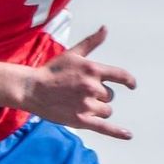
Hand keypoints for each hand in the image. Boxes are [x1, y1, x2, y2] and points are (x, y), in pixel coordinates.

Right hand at [21, 26, 136, 138]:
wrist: (32, 89)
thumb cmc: (52, 71)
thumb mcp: (73, 53)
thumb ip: (92, 42)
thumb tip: (105, 29)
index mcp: (93, 70)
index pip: (120, 75)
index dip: (129, 81)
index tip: (132, 85)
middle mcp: (92, 87)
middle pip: (110, 96)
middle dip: (100, 95)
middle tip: (79, 93)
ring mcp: (86, 105)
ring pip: (106, 110)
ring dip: (98, 109)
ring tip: (78, 104)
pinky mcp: (80, 120)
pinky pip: (104, 127)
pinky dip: (117, 132)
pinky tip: (128, 135)